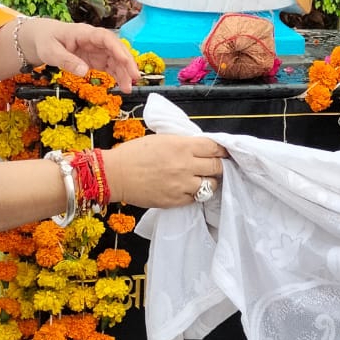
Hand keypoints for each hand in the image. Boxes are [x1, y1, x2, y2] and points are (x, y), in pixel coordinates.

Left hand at [16, 18, 138, 90]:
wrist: (43, 38)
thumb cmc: (46, 41)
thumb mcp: (51, 51)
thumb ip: (67, 61)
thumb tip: (84, 71)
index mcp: (85, 33)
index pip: (106, 37)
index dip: (117, 48)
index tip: (125, 60)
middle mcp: (95, 40)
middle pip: (116, 48)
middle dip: (127, 62)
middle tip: (134, 78)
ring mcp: (97, 50)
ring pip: (116, 59)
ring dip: (124, 72)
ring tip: (128, 88)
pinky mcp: (96, 59)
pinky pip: (110, 66)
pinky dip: (117, 75)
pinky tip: (123, 86)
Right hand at [102, 134, 228, 207]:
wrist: (115, 174)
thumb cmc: (134, 153)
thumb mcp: (162, 139)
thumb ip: (183, 143)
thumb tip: (200, 147)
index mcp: (182, 146)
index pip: (214, 148)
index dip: (222, 151)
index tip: (224, 153)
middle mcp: (185, 165)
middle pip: (217, 167)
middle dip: (219, 166)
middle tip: (218, 167)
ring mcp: (181, 185)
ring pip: (210, 185)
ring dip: (209, 182)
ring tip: (203, 179)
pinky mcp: (175, 200)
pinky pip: (195, 198)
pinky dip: (196, 193)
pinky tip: (189, 189)